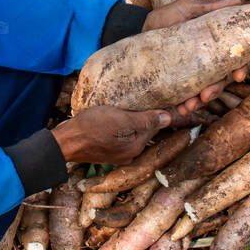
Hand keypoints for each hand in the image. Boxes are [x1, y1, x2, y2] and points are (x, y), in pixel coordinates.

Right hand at [51, 106, 172, 163]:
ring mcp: (120, 152)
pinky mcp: (109, 148)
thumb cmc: (91, 128)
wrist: (65, 142)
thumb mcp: (120, 119)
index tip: (184, 102)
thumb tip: (168, 118)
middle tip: (166, 97)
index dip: (169, 112)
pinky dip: (129, 123)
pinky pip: (125, 133)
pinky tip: (125, 113)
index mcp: (137, 146)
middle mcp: (131, 152)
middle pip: (148, 129)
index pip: (159, 126)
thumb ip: (144, 120)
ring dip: (141, 119)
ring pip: (136, 131)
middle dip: (156, 115)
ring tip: (144, 103)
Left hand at [143, 0, 245, 115]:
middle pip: (220, 82)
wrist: (138, 27)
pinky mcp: (176, 85)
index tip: (237, 76)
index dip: (239, 69)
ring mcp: (191, 76)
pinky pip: (184, 100)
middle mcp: (206, 64)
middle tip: (205, 96)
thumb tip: (239, 2)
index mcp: (214, 48)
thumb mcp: (188, 8)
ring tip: (189, 106)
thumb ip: (211, 8)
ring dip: (199, 102)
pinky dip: (183, 106)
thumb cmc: (166, 16)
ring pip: (203, 94)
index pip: (233, 61)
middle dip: (215, 91)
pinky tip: (179, 109)